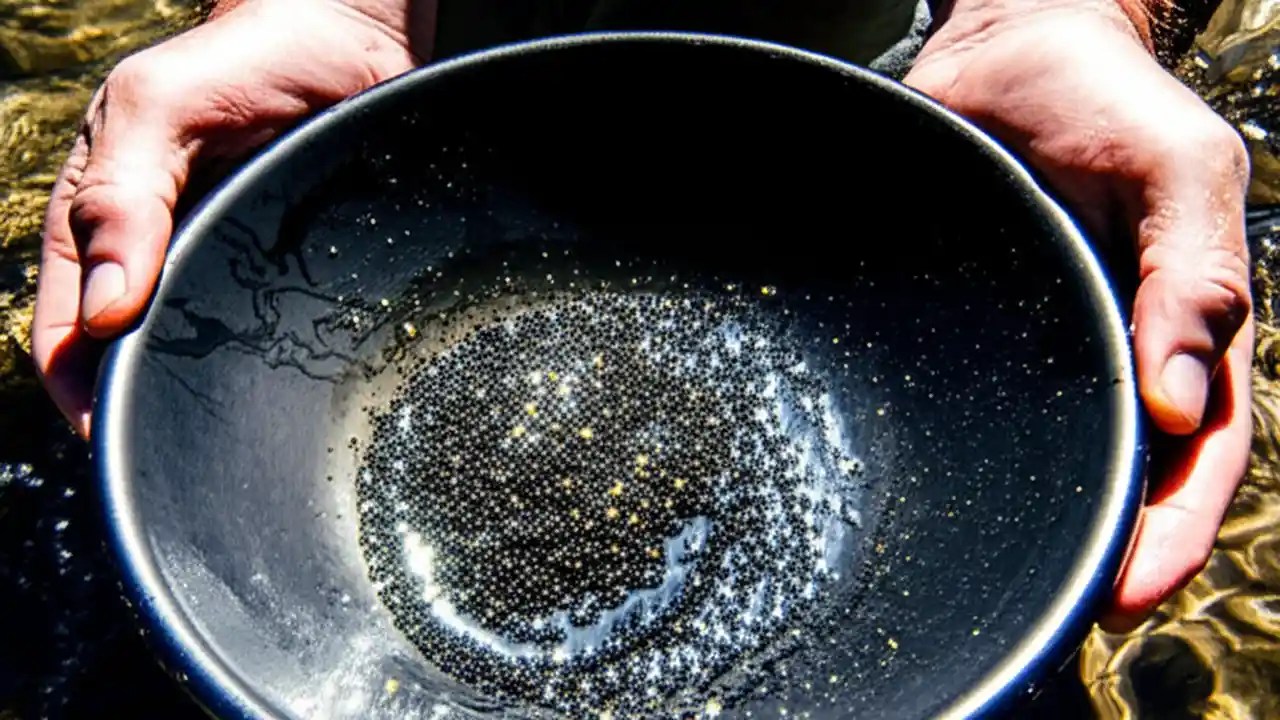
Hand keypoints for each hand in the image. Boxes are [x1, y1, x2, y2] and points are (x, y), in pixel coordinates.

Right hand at [31, 0, 419, 436]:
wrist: (341, 37)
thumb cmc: (237, 63)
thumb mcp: (155, 109)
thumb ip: (120, 195)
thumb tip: (106, 310)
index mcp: (98, 228)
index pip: (68, 339)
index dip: (83, 395)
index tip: (119, 444)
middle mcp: (158, 261)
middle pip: (135, 363)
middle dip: (148, 413)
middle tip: (189, 461)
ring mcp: (223, 272)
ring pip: (203, 361)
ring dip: (213, 401)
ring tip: (243, 445)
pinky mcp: (285, 276)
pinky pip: (271, 338)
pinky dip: (272, 373)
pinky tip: (292, 403)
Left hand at [905, 0, 1252, 627]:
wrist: (1009, 53)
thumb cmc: (1107, 103)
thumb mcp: (1181, 170)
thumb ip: (1196, 275)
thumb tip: (1185, 406)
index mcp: (1184, 330)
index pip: (1198, 459)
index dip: (1174, 535)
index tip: (1129, 596)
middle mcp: (1114, 352)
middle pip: (1124, 478)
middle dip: (1102, 555)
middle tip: (1058, 615)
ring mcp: (1041, 347)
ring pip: (1047, 454)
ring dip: (1033, 524)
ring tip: (992, 587)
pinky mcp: (973, 329)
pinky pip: (972, 403)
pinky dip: (964, 456)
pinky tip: (932, 497)